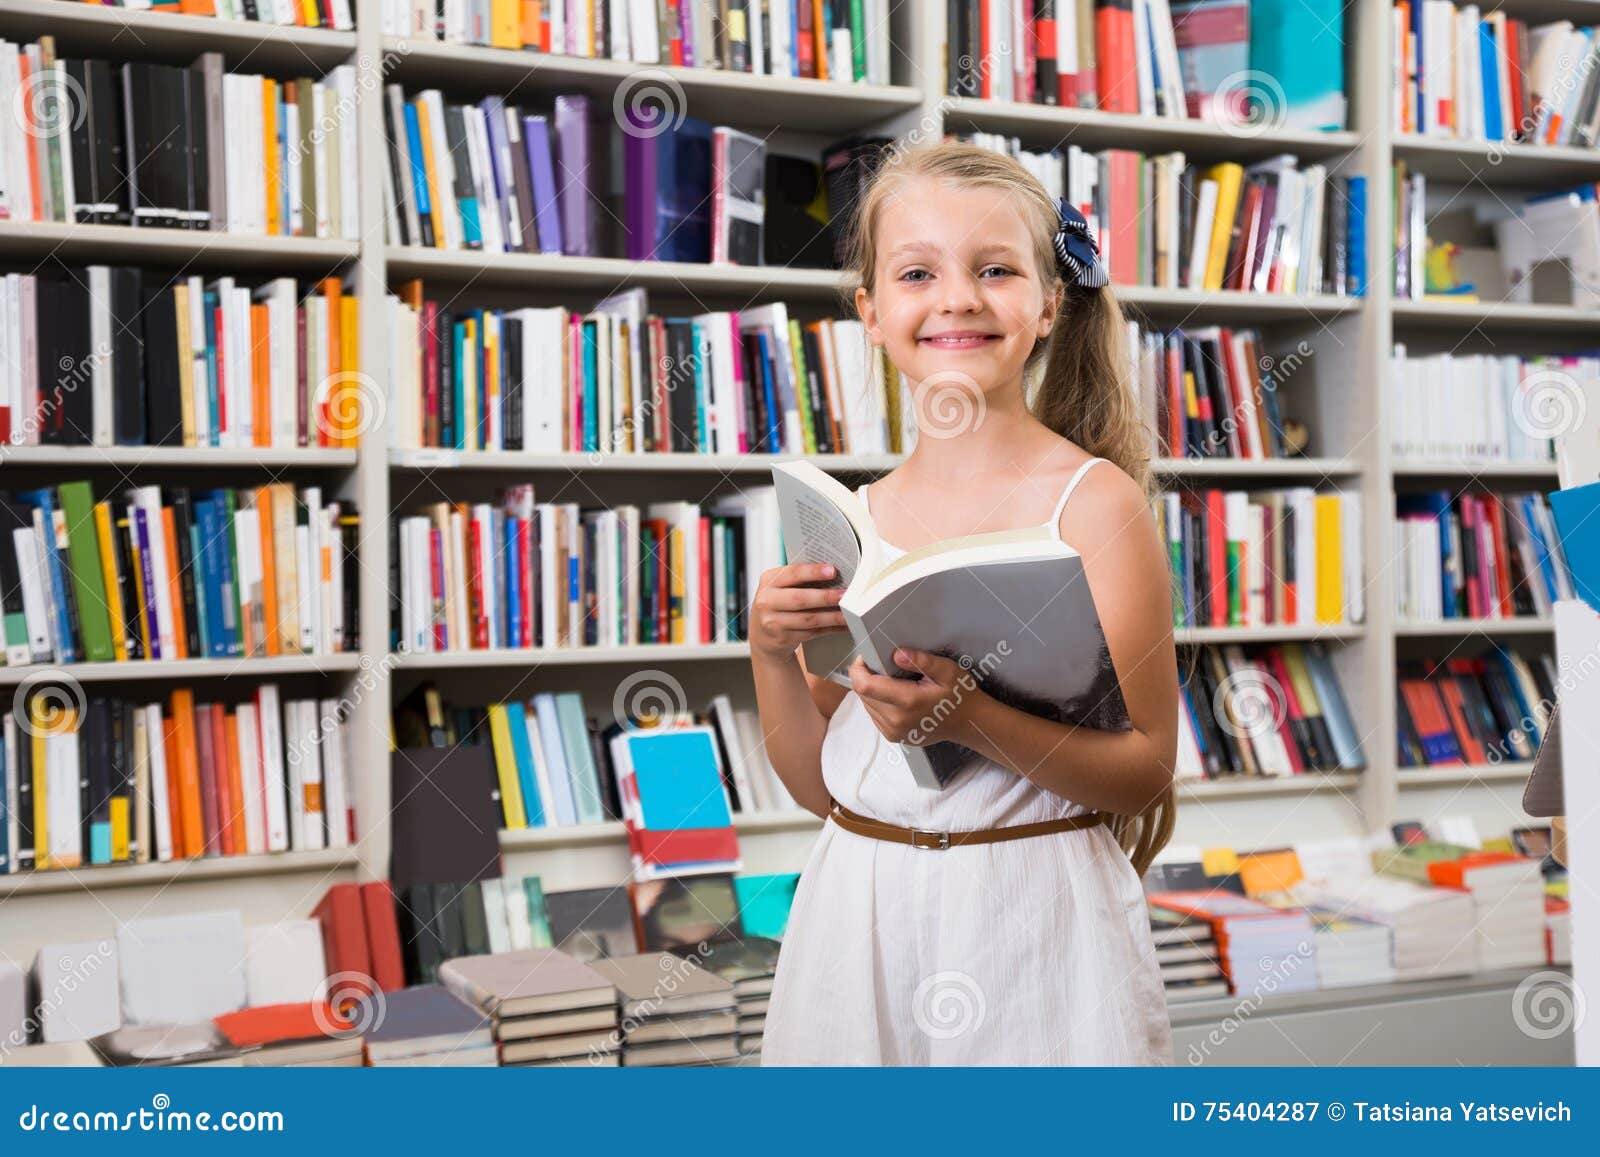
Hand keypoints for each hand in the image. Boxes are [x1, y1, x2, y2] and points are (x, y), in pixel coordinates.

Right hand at [749, 562, 847, 663]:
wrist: (762, 634)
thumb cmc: (777, 603)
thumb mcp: (780, 586)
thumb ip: (799, 578)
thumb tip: (833, 573)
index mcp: (769, 581)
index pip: (793, 573)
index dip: (813, 572)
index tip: (832, 571)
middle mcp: (767, 601)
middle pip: (800, 599)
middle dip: (825, 597)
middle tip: (845, 595)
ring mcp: (774, 622)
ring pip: (809, 619)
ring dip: (832, 616)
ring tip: (849, 612)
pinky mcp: (784, 638)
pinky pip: (812, 633)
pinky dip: (830, 628)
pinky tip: (843, 625)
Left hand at [850, 649, 988, 745]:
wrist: (968, 723)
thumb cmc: (959, 694)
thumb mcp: (948, 671)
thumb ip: (924, 661)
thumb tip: (897, 654)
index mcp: (908, 702)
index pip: (864, 686)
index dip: (858, 669)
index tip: (866, 657)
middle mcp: (896, 721)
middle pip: (863, 694)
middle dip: (867, 676)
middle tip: (884, 665)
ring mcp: (893, 732)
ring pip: (867, 704)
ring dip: (873, 689)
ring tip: (893, 681)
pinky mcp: (892, 736)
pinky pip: (874, 714)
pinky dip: (879, 701)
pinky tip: (895, 695)